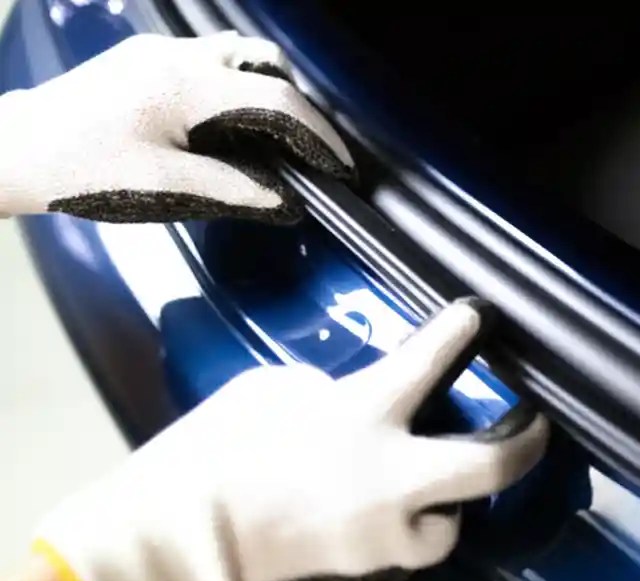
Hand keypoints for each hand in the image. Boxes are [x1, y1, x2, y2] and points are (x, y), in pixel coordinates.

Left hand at [0, 31, 352, 223]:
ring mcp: (158, 54)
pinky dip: (233, 87)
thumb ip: (234, 191)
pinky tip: (226, 128)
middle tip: (308, 151)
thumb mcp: (165, 188)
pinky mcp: (143, 61)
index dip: (318, 135)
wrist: (14, 151)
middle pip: (263, 62)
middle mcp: (178, 58)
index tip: (341, 166)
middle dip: (297, 104)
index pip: (277, 100)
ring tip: (271, 139)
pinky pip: (207, 62)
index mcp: (187, 86)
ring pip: (236, 54)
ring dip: (264, 89)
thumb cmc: (82, 172)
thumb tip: (285, 202)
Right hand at [32, 299, 549, 580]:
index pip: (431, 360)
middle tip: (537, 425)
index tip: (479, 316)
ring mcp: (384, 527)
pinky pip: (413, 546)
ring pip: (453, 522)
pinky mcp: (367, 563)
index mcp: (364, 411)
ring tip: (442, 485)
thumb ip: (334, 392)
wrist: (181, 536)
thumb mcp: (276, 391)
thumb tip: (358, 401)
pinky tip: (399, 515)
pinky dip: (417, 531)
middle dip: (527, 444)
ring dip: (452, 502)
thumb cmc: (217, 448)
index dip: (462, 331)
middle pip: (492, 465)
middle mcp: (392, 473)